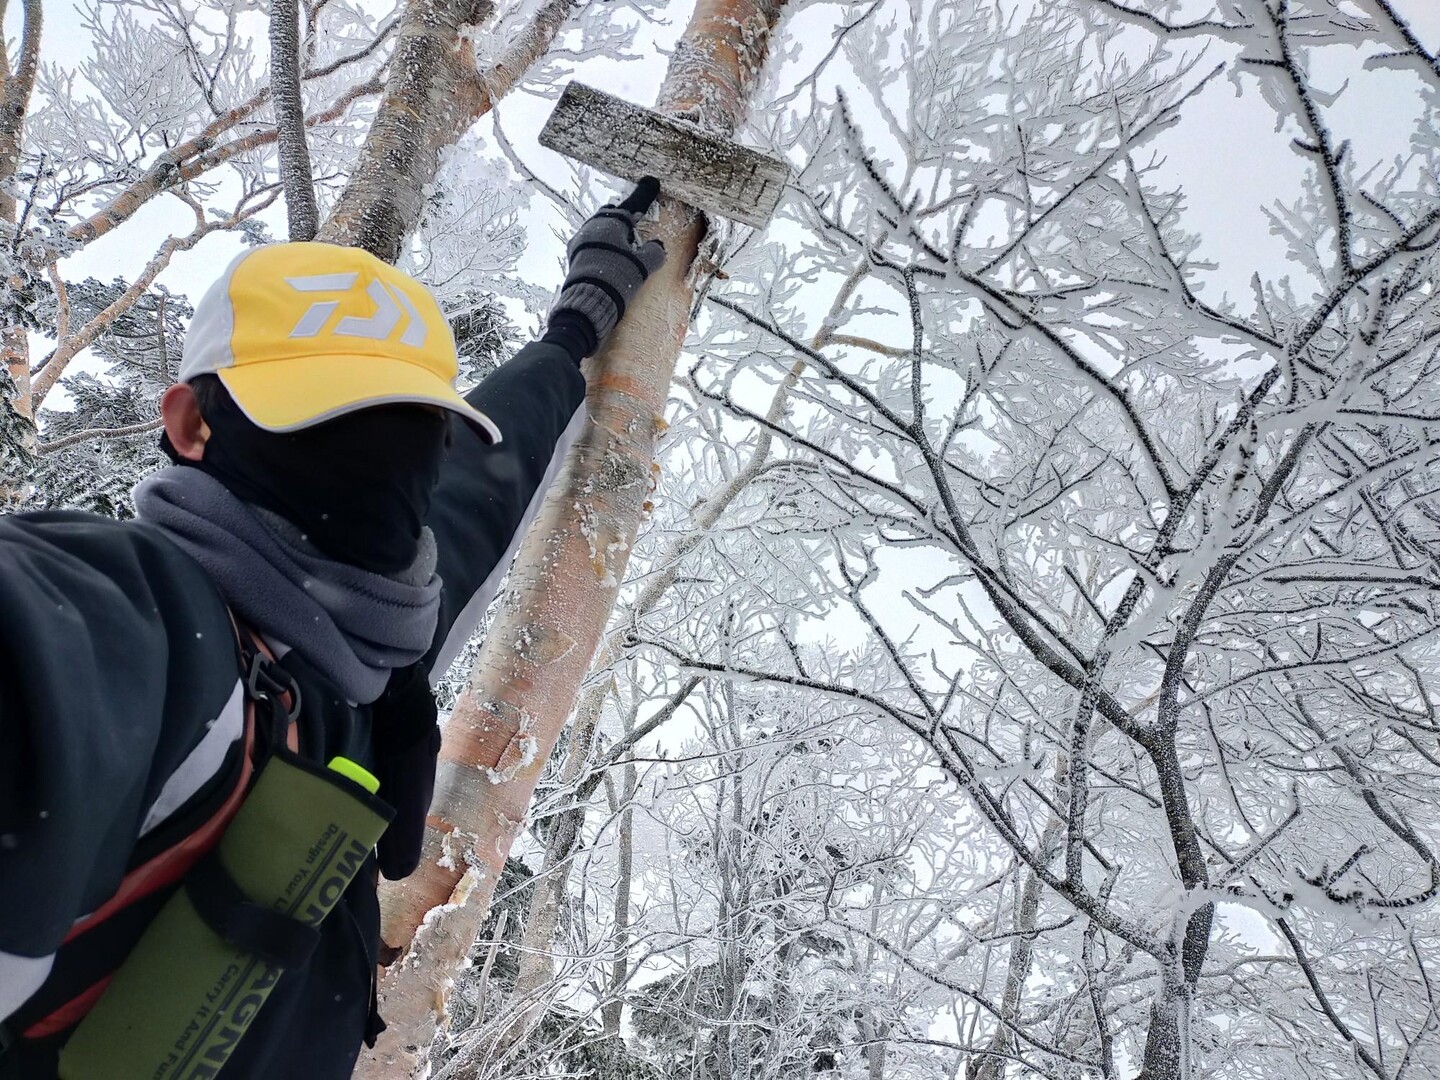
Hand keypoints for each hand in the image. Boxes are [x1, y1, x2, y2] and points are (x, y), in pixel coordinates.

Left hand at [548, 177, 667, 356]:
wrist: (588, 303)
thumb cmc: (617, 279)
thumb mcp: (642, 266)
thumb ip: (653, 252)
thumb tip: (658, 245)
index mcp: (609, 224)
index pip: (630, 206)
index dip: (643, 196)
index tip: (651, 183)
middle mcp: (591, 228)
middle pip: (608, 214)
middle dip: (620, 215)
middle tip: (632, 219)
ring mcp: (579, 242)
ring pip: (596, 227)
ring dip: (609, 230)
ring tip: (620, 240)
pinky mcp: (573, 258)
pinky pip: (589, 242)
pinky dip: (601, 243)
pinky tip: (607, 254)